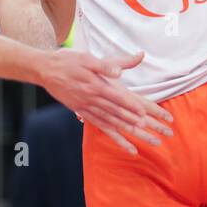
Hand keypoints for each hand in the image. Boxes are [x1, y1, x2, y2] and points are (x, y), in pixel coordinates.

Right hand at [39, 49, 172, 154]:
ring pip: (115, 125)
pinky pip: (103, 128)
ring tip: (152, 143)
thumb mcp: (87, 58)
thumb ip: (105, 66)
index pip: (118, 98)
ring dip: (135, 135)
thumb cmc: (68, 61)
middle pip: (121, 114)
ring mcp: (88, 109)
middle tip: (161, 134)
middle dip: (142, 125)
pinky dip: (117, 139)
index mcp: (97, 85)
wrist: (46, 70)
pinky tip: (129, 148)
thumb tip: (118, 72)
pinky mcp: (84, 113)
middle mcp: (93, 100)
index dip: (132, 106)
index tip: (145, 114)